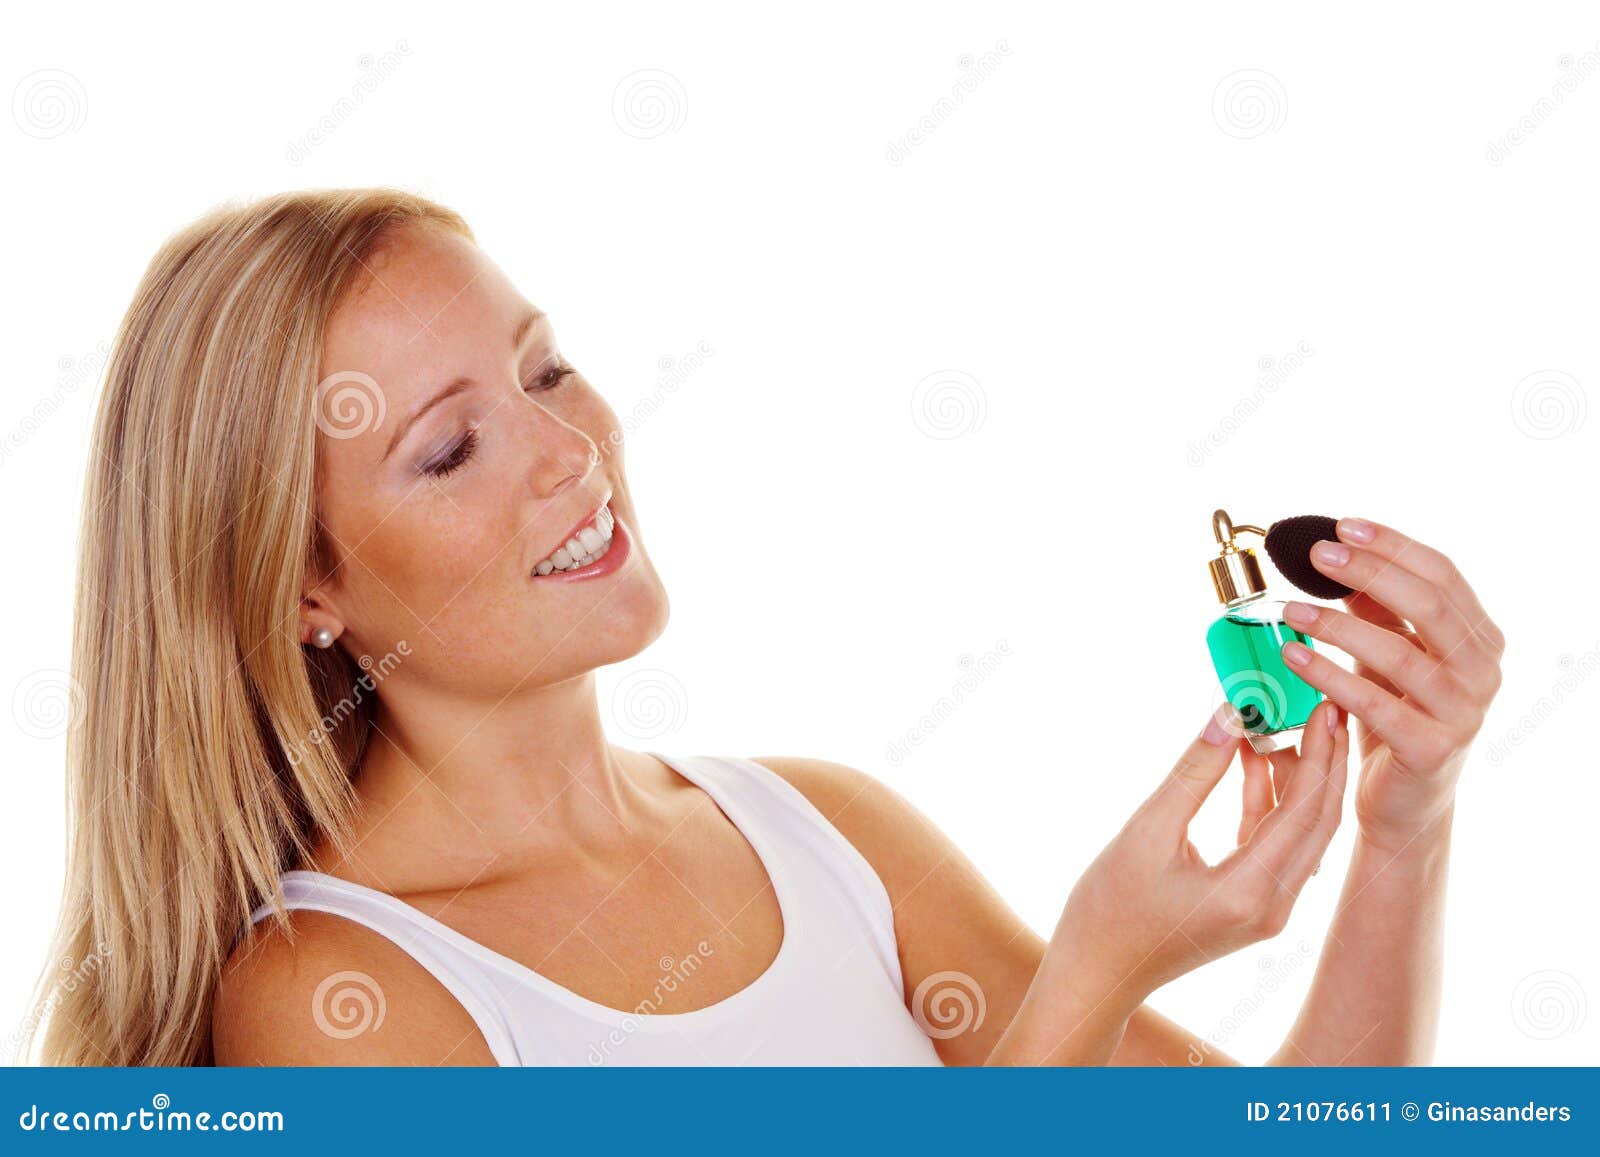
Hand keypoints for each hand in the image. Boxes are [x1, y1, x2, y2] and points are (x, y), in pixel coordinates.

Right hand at [1051, 700, 1347, 1008]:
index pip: (1304, 812)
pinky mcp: (1253, 905)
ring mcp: (1266, 910)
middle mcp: (1272, 907)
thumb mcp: (1147, 832)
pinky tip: (1251, 763)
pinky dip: (1270, 802)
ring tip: (1276, 726)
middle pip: (1319, 822)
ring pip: (1302, 833)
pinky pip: (1277, 845)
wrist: (1097, 973)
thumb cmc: (1109, 909)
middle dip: (1324, 762)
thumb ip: (1193, 773)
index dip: (1319, 754)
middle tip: (1318, 707)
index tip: (1319, 705)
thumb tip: (1228, 714)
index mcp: (1250, 893)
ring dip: (1296, 780)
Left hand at [1278, 517, 1504, 854]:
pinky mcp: (1432, 749)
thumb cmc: (1394, 712)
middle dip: (1370, 572)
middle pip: (1428, 605)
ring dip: (1340, 626)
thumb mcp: (1387, 651)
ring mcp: (1463, 712)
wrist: (1405, 798)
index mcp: (1478, 636)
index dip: (1391, 546)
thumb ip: (1375, 607)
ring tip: (1290, 610)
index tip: (1341, 527)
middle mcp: (1482, 670)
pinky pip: (1377, 705)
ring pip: (1402, 655)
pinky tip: (1294, 657)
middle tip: (1318, 554)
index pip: (1440, 574)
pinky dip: (1331, 677)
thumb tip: (1335, 551)